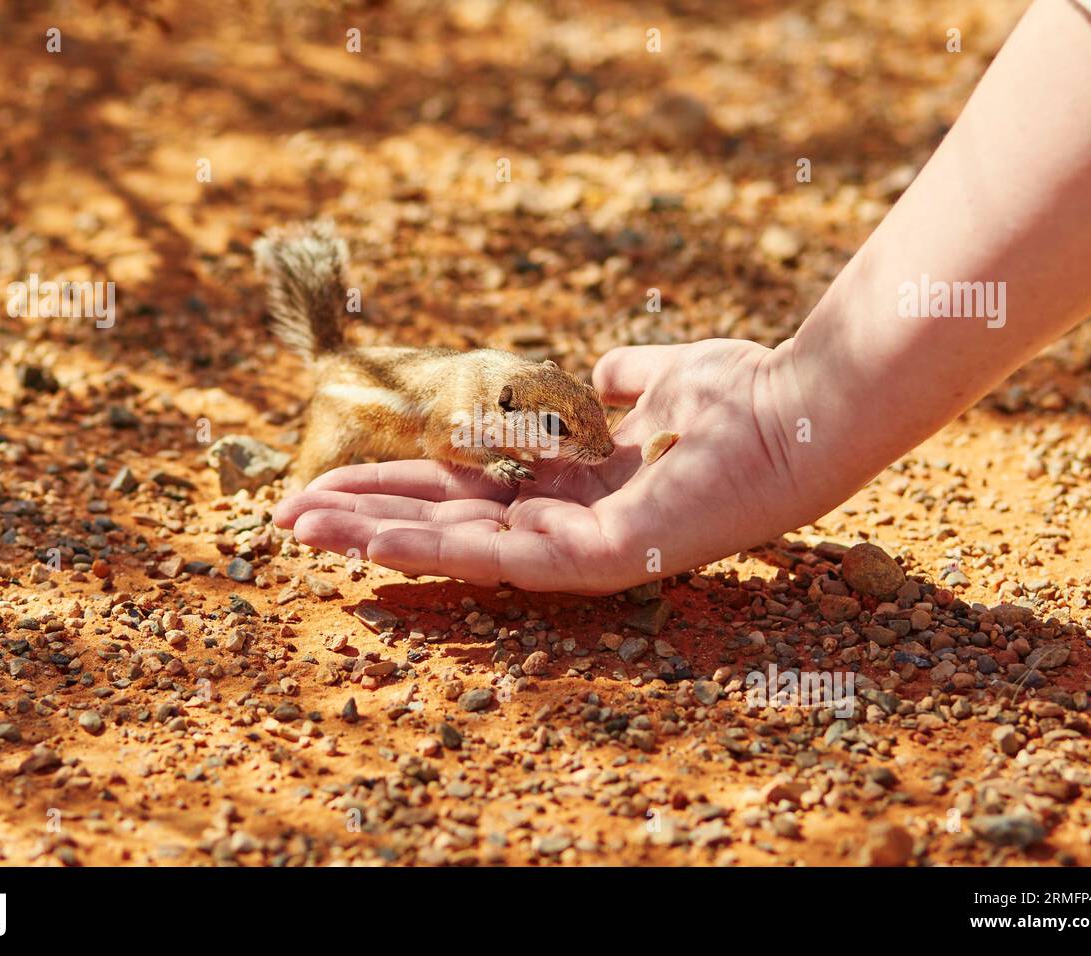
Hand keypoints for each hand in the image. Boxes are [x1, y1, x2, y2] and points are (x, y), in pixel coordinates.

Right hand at [273, 339, 842, 593]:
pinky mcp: (606, 558)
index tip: (330, 479)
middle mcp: (570, 527)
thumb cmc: (743, 393)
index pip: (467, 497)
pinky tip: (370, 539)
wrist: (806, 408)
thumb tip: (600, 375)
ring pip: (461, 551)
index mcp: (574, 490)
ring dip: (377, 538)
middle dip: (366, 519)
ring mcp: (586, 549)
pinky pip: (506, 562)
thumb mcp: (662, 381)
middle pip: (449, 525)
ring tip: (302, 533)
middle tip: (284, 518)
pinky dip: (435, 550)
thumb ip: (623, 385)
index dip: (398, 489)